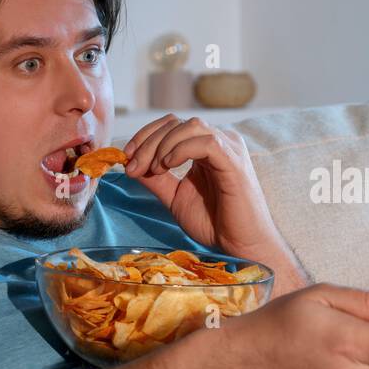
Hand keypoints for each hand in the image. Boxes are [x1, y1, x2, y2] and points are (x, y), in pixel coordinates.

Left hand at [122, 114, 281, 258]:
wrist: (241, 246)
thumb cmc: (215, 223)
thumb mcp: (175, 197)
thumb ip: (156, 179)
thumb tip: (129, 164)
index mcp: (207, 148)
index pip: (172, 125)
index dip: (145, 136)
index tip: (126, 158)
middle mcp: (221, 142)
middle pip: (177, 123)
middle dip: (148, 142)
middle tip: (133, 167)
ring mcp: (230, 150)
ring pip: (191, 126)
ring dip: (163, 144)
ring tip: (154, 169)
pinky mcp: (234, 162)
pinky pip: (207, 143)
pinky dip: (181, 150)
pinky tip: (169, 166)